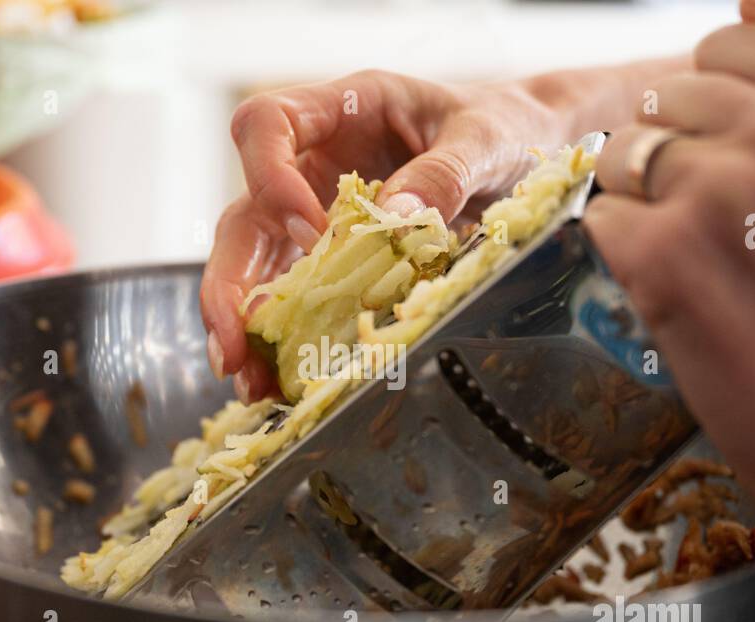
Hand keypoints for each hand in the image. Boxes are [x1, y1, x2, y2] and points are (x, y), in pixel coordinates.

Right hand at [202, 69, 572, 400]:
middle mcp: (315, 160)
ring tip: (251, 379)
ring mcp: (317, 208)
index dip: (270, 177)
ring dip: (246, 322)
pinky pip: (293, 292)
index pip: (266, 123)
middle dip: (231, 280)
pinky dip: (282, 335)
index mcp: (343, 109)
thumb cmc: (498, 125)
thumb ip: (444, 173)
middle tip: (235, 342)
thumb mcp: (486, 139)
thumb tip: (396, 218)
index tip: (310, 232)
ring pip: (255, 262)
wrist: (523, 145)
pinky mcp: (334, 253)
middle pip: (244, 211)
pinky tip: (279, 376)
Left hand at [583, 1, 754, 577]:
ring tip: (708, 257)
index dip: (724, 112)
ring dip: (647, 204)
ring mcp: (722, 186)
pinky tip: (681, 288)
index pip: (725, 46)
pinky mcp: (663, 249)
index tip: (753, 169)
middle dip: (681, 156)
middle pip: (664, 99)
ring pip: (622, 154)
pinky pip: (600, 217)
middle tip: (732, 225)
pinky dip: (626, 254)